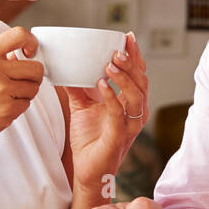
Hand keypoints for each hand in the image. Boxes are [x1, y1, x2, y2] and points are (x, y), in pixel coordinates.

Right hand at [0, 27, 43, 161]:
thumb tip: (23, 55)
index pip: (19, 35)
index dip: (32, 42)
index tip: (31, 52)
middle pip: (35, 67)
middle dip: (33, 77)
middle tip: (20, 83)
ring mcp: (1, 90)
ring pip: (34, 87)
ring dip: (24, 95)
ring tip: (3, 99)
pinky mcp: (7, 109)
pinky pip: (26, 104)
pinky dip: (17, 108)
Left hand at [62, 33, 149, 188]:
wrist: (87, 170)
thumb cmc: (90, 140)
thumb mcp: (82, 106)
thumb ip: (78, 86)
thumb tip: (66, 64)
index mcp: (130, 103)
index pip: (138, 75)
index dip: (135, 56)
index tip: (128, 38)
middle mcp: (135, 112)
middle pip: (142, 82)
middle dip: (132, 63)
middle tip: (117, 50)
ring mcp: (130, 125)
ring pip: (137, 96)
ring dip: (124, 78)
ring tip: (110, 64)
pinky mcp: (119, 136)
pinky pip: (119, 114)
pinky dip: (111, 97)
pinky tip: (101, 85)